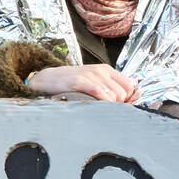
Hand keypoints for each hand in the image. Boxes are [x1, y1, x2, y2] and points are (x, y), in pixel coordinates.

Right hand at [26, 64, 140, 103]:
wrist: (48, 79)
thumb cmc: (72, 84)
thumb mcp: (93, 81)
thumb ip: (108, 88)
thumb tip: (125, 101)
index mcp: (106, 70)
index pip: (130, 84)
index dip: (127, 98)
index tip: (117, 105)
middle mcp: (101, 71)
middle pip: (123, 93)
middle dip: (118, 104)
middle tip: (105, 108)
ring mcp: (91, 75)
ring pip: (114, 95)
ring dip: (108, 105)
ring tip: (97, 107)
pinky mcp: (81, 81)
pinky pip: (100, 92)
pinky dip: (101, 102)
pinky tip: (94, 105)